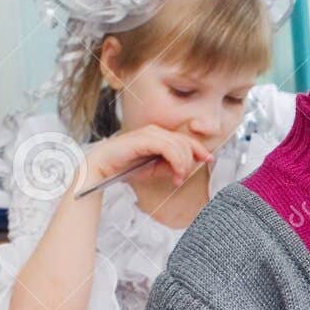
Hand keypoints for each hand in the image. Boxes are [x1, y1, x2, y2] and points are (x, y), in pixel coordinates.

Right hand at [83, 125, 212, 187]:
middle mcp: (155, 131)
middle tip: (180, 178)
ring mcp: (149, 133)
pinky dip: (176, 162)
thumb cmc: (124, 168)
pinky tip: (174, 174)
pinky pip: (169, 148)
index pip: (185, 139)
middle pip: (185, 143)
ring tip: (176, 179)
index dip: (199, 149)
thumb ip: (169, 165)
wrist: (101, 168)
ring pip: (179, 146)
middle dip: (190, 162)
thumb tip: (185, 167)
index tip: (209, 160)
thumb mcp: (153, 169)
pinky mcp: (144, 139)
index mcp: (158, 136)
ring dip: (183, 165)